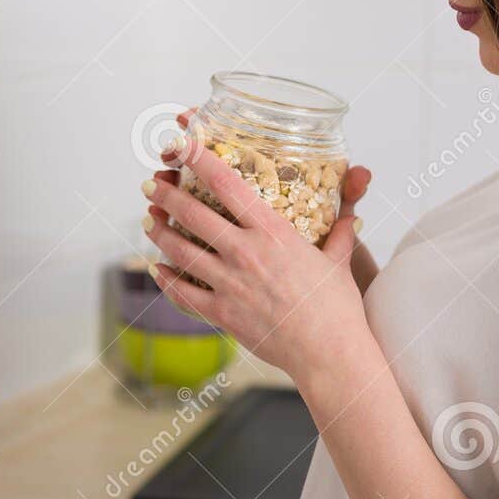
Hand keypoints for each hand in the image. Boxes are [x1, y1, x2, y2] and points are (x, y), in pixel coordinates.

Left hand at [142, 133, 375, 383]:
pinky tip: (157, 270)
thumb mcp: (338, 261)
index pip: (228, 184)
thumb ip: (339, 233)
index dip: (200, 159)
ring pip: (181, 252)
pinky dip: (166, 280)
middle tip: (152, 184)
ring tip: (148, 221)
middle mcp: (246, 253)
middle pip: (193, 214)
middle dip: (167, 196)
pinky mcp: (222, 314)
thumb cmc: (336, 308)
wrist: (329, 354)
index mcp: (273, 232)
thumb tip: (350, 214)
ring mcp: (230, 284)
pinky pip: (183, 293)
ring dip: (160, 234)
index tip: (182, 145)